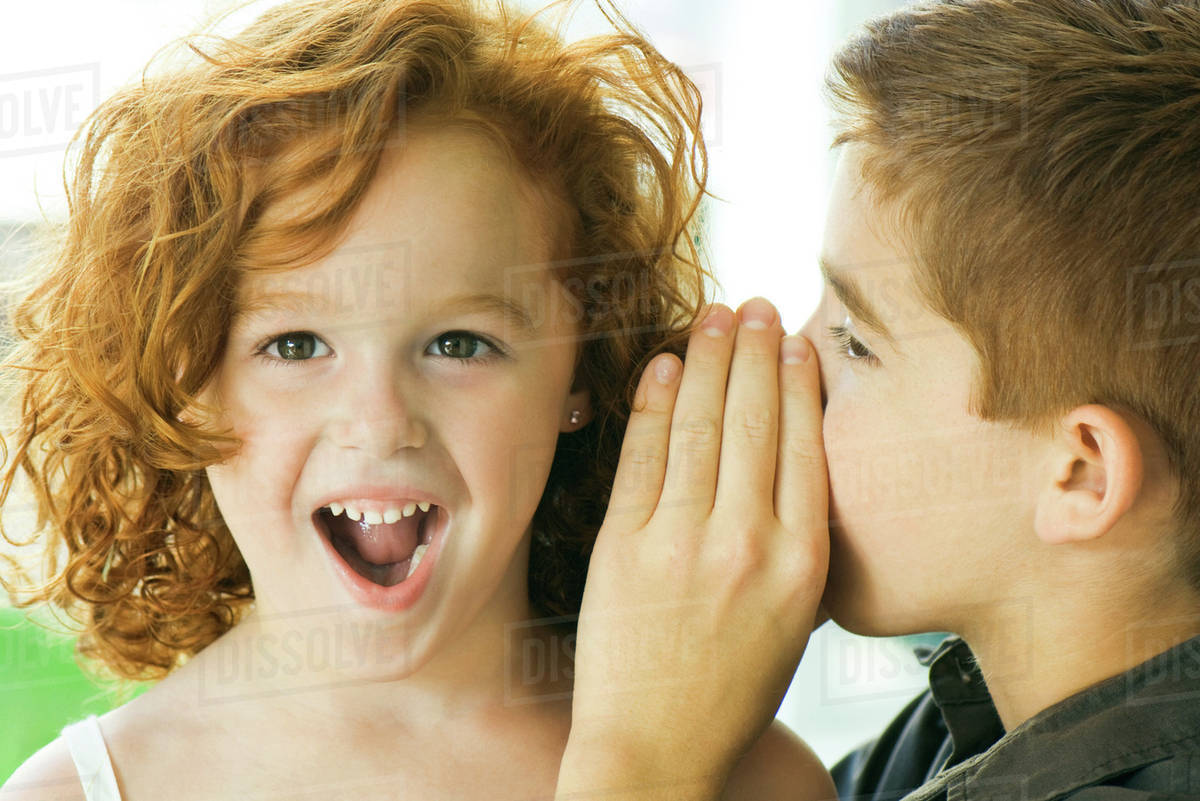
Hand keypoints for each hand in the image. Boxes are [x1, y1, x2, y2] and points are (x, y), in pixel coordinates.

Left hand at [558, 298, 828, 799]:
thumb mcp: (794, 619)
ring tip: (714, 317)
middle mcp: (748, 544)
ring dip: (707, 361)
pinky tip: (662, 366)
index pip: (802, 445)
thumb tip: (786, 459)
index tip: (794, 341)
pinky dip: (653, 404)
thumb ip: (795, 541)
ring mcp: (681, 542)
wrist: (655, 751)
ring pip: (700, 426)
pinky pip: (643, 457)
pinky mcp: (624, 547)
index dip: (796, 382)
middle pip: (753, 421)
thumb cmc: (729, 689)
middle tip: (756, 306)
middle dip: (755, 351)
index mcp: (801, 562)